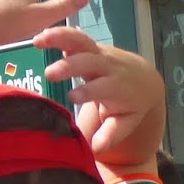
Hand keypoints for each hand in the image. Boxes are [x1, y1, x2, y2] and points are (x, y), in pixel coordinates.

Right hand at [34, 26, 164, 172]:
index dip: (89, 91)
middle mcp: (109, 67)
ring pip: (82, 42)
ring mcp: (99, 53)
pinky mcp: (90, 46)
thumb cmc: (130, 106)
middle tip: (49, 74)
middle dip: (70, 66)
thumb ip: (111, 134)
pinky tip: (40, 36)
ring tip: (39, 40)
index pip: (103, 87)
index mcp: (118, 87)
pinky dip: (59, 34)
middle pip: (90, 61)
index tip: (72, 97)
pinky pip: (75, 37)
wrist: (145, 80)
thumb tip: (96, 148)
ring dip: (61, 39)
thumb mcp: (125, 122)